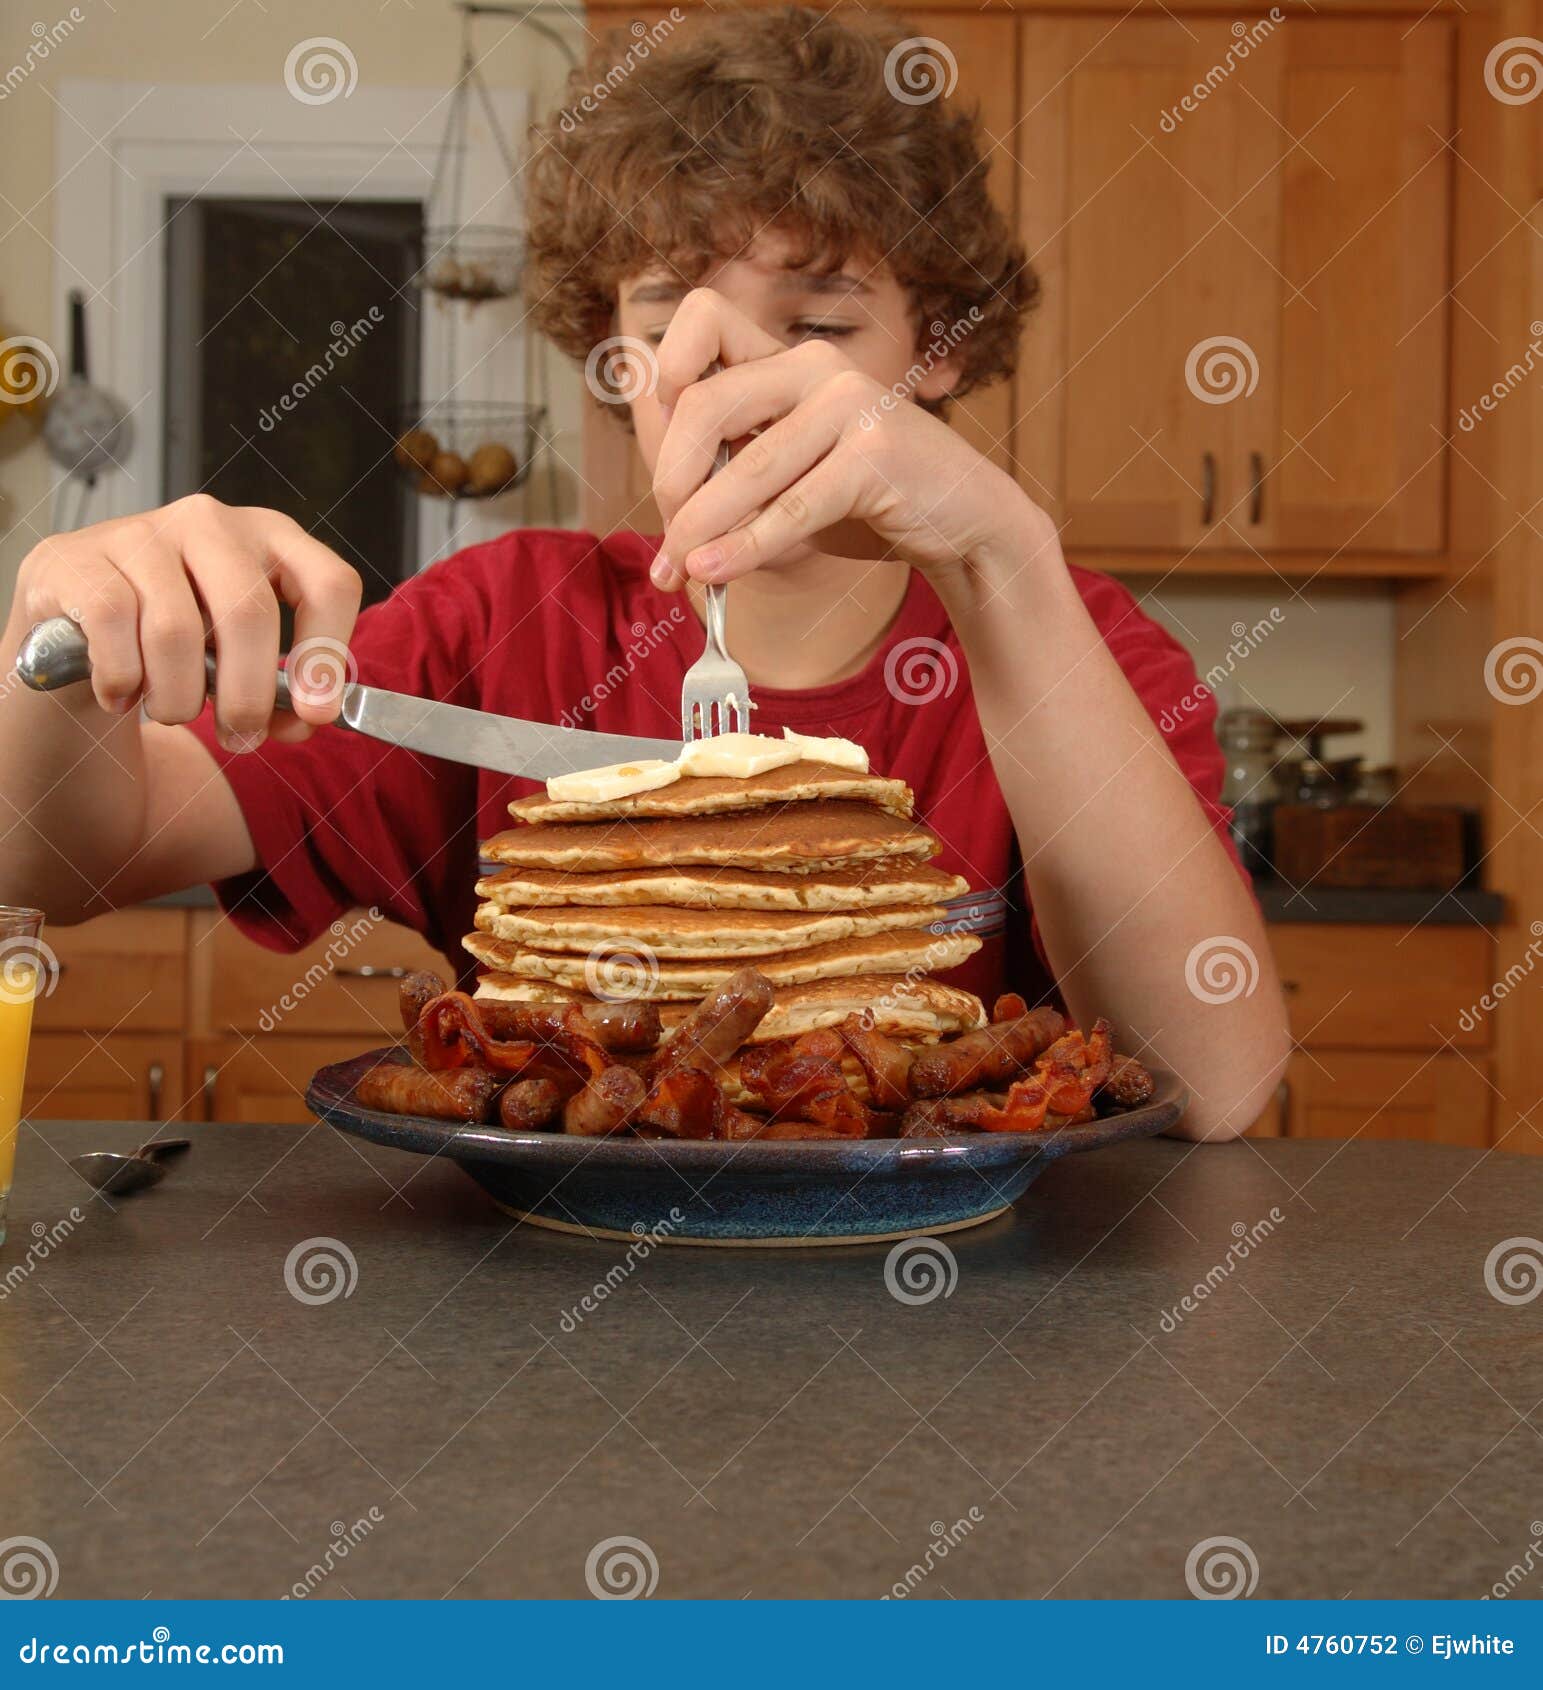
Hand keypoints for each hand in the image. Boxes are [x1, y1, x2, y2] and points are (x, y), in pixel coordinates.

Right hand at [12, 494, 361, 750]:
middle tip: (240, 739)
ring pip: (176, 632)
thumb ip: (280, 691)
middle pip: (250, 614)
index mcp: (271, 538)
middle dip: (247, 696)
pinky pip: (114, 631)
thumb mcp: (240, 657)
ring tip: (172, 710)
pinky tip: (122, 693)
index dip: (328, 655)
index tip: (316, 713)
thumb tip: (303, 721)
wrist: (78, 618)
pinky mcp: (78, 556)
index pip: (330, 583)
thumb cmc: (181, 638)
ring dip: (178, 698)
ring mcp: (141, 532)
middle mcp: (210, 522)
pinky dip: (122, 681)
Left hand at [648, 288, 1052, 589]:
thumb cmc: (869, 504)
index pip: (707, 318)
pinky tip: (714, 572)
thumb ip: (733, 473)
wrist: (964, 524)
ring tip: (677, 572)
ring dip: (700, 529)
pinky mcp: (875, 452)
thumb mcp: (792, 479)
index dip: (667, 367)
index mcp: (791, 360)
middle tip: (666, 539)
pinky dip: (746, 547)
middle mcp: (817, 365)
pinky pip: (791, 507)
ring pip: (746, 468)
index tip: (661, 441)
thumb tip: (661, 501)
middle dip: (671, 480)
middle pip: (706, 404)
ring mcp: (850, 403)